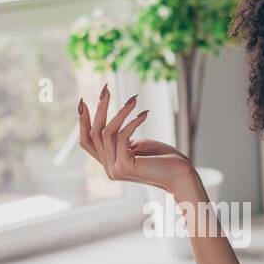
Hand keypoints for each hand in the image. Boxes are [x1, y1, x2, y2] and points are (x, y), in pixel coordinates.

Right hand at [78, 83, 196, 195]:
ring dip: (120, 112)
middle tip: (105, 89)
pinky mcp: (125, 167)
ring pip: (107, 133)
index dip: (82, 122)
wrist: (181, 175)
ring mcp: (115, 170)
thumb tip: (111, 121)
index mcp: (109, 164)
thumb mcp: (137, 144)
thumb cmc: (163, 157)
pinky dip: (132, 122)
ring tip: (133, 99)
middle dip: (100, 109)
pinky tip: (144, 114)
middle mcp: (108, 169)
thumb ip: (121, 138)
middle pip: (94, 134)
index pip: (86, 142)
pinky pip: (122, 137)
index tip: (82, 101)